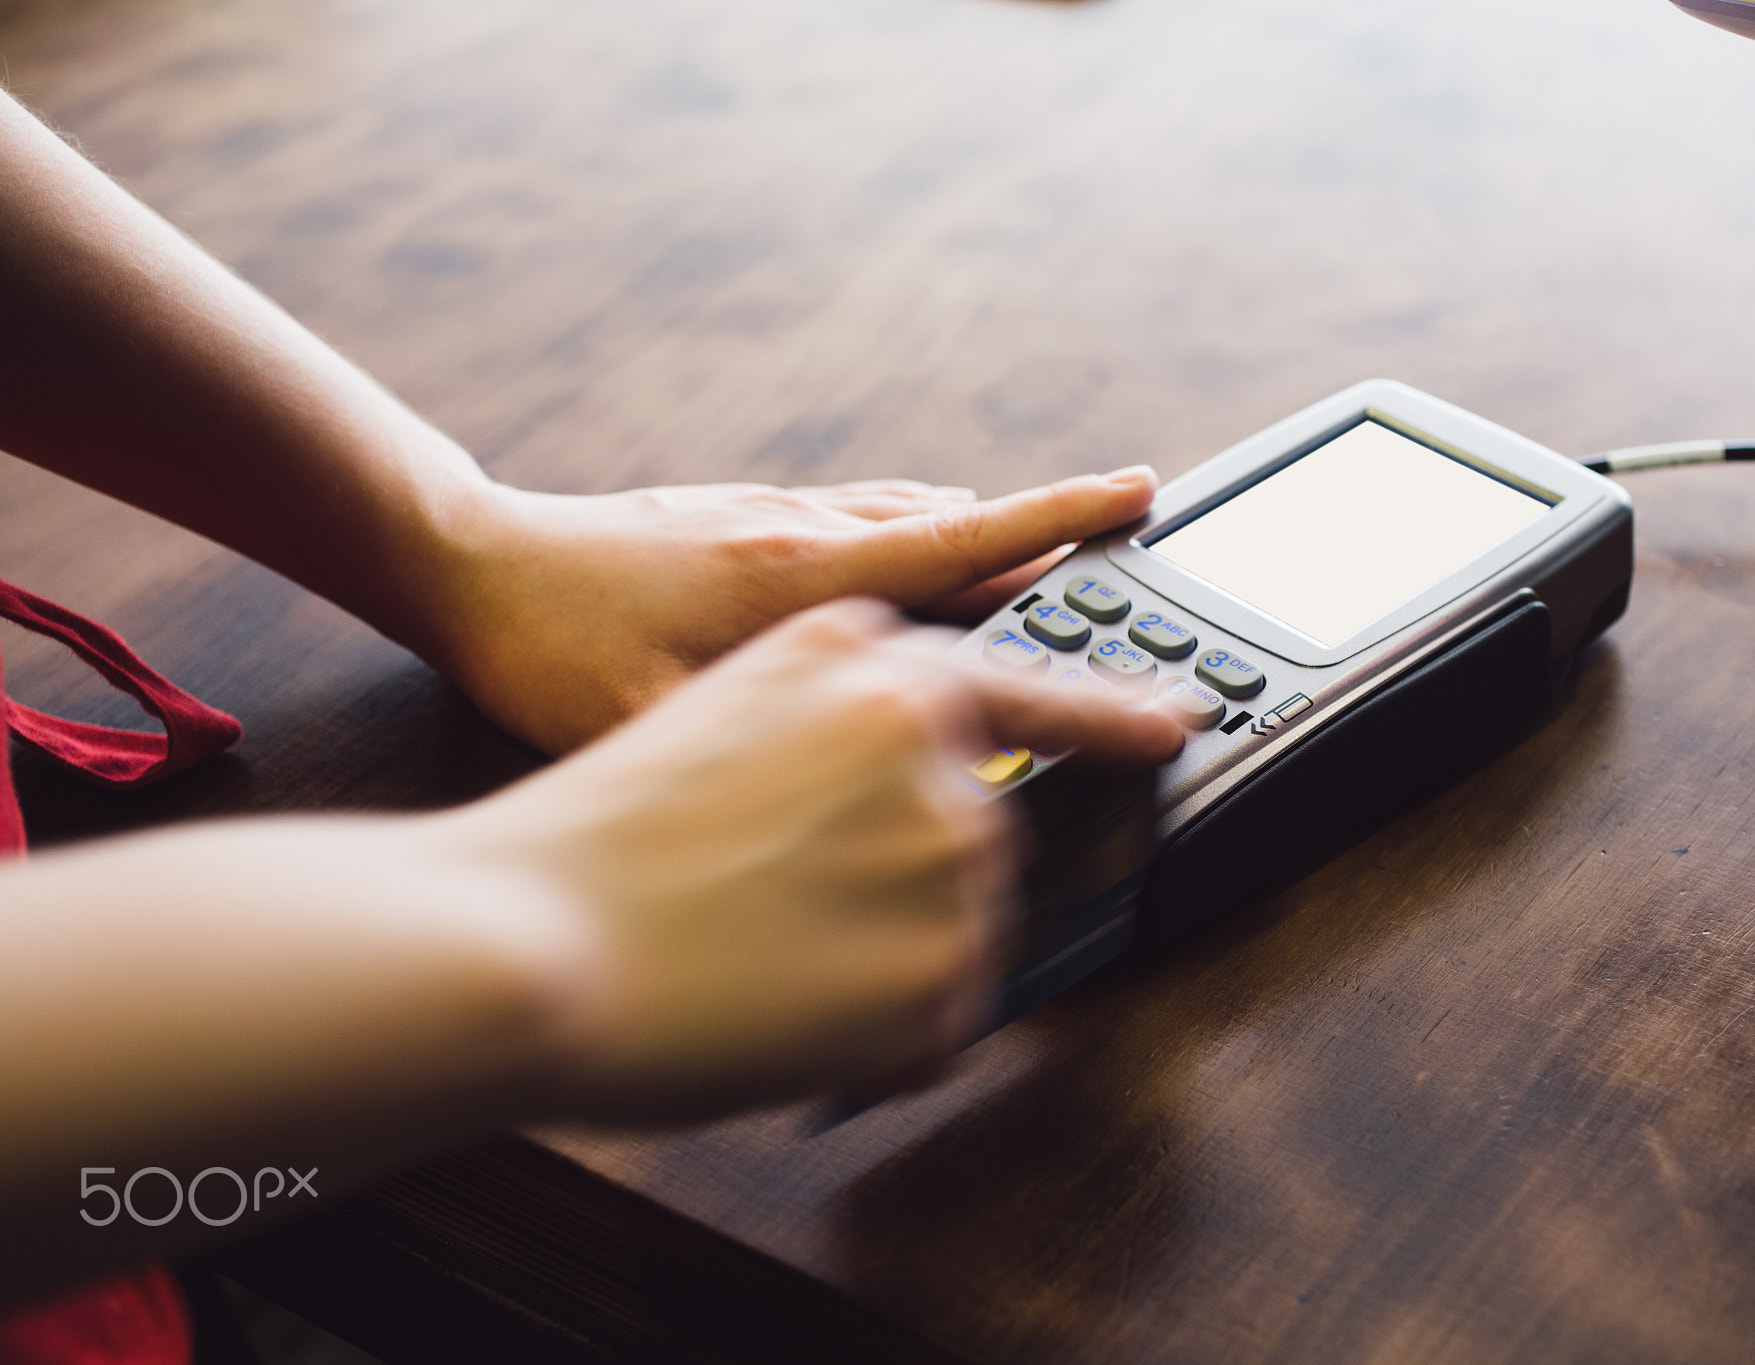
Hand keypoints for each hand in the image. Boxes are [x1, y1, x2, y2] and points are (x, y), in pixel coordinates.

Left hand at [426, 467, 1157, 755]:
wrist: (467, 561)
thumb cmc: (550, 649)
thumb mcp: (650, 725)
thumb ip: (757, 754)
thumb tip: (854, 799)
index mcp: (803, 580)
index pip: (967, 545)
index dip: (1065, 526)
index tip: (1143, 504)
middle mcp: (803, 531)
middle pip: (961, 526)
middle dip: (1051, 539)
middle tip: (1125, 556)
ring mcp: (773, 516)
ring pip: (914, 516)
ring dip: (986, 536)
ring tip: (1043, 566)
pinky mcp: (740, 517)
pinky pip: (864, 516)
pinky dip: (918, 535)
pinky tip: (914, 561)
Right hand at [442, 599, 1182, 1121]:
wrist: (520, 944)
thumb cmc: (591, 843)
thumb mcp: (713, 709)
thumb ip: (829, 712)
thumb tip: (913, 766)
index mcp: (870, 667)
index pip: (1023, 689)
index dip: (1104, 716)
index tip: (1173, 726)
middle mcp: (929, 746)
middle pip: (973, 839)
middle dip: (901, 891)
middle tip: (777, 917)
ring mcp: (947, 858)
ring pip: (959, 935)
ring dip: (885, 967)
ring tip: (761, 962)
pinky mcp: (946, 970)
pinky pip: (940, 1024)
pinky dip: (879, 1041)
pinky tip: (780, 1014)